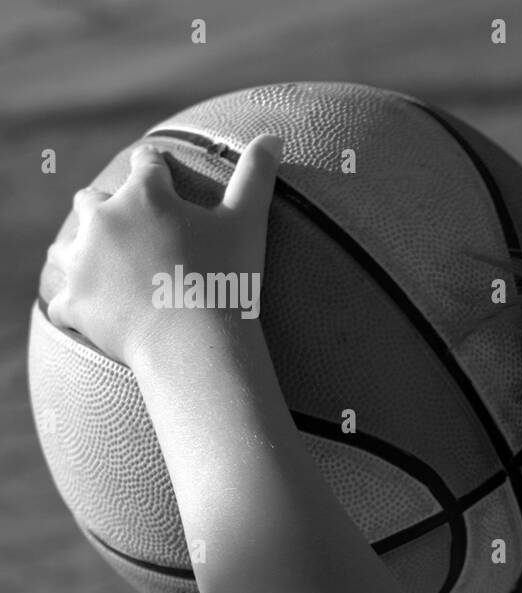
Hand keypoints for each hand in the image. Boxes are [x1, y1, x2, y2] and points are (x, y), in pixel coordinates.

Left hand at [42, 133, 283, 366]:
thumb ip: (256, 176)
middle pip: (92, 201)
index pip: (147, 165)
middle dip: (107, 209)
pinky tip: (90, 313)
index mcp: (145, 195)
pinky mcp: (73, 303)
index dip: (157, 169)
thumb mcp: (248, 223)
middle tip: (129, 227)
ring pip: (67, 249)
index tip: (161, 173)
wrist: (194, 342)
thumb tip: (274, 136)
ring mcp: (82, 263)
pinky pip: (62, 303)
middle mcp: (104, 220)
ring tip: (102, 268)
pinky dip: (75, 307)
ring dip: (81, 254)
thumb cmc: (225, 278)